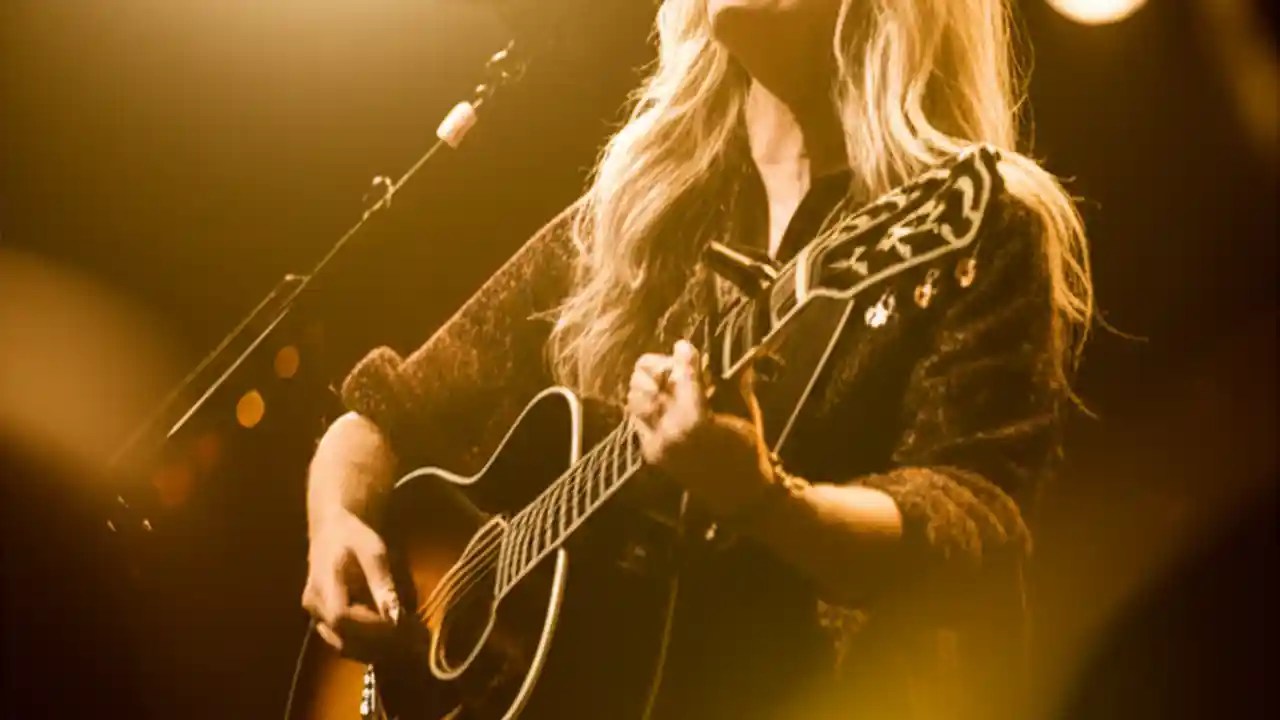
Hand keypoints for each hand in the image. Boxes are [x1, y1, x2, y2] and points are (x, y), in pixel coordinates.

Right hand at [301, 509, 399, 658]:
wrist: (332, 531)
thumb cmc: (355, 537)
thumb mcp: (374, 552)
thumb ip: (383, 584)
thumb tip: (396, 617)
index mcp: (323, 586)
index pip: (342, 619)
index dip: (373, 629)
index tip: (403, 626)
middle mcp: (315, 607)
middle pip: (343, 640)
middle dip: (381, 645)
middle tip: (415, 642)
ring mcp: (316, 618)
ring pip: (345, 647)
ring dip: (377, 651)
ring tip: (409, 644)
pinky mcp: (324, 623)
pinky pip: (345, 644)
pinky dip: (369, 648)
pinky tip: (394, 642)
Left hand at [627, 340, 773, 516]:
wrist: (737, 493)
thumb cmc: (747, 450)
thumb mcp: (744, 412)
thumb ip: (735, 382)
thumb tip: (735, 356)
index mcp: (697, 419)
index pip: (682, 375)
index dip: (683, 356)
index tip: (684, 345)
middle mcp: (670, 430)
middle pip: (646, 382)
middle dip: (660, 368)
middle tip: (677, 368)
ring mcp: (656, 443)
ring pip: (635, 398)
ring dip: (649, 385)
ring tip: (668, 385)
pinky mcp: (650, 452)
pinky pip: (635, 419)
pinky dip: (645, 406)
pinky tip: (661, 404)